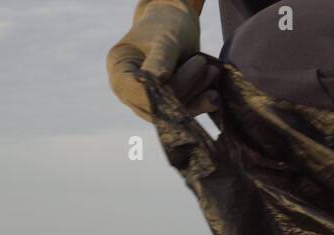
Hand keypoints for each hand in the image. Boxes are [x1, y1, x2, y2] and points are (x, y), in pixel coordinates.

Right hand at [107, 0, 219, 120]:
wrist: (177, 23)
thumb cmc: (167, 25)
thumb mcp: (165, 38)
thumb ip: (161, 58)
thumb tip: (157, 80)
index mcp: (120, 71)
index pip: (133, 91)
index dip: (156, 92)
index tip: (178, 74)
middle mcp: (130, 91)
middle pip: (155, 106)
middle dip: (184, 88)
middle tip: (203, 63)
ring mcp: (149, 101)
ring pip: (172, 112)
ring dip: (196, 95)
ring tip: (212, 71)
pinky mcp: (167, 105)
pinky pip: (183, 112)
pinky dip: (200, 103)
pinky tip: (214, 94)